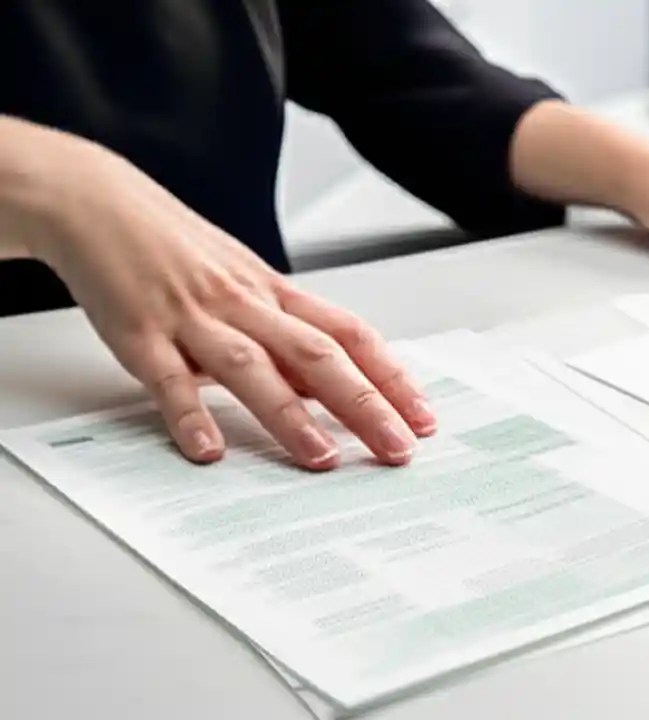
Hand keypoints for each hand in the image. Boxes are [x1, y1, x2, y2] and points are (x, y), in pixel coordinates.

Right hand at [9, 120, 432, 469]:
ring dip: (290, 415)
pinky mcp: (139, 332)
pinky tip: (208, 449)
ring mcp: (192, 317)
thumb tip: (331, 387)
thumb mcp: (244, 286)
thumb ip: (284, 337)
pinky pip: (166, 378)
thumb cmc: (177, 250)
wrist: (96, 201)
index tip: (422, 416)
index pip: (349, 334)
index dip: (390, 376)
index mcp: (274, 294)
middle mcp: (244, 304)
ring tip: (322, 459)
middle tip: (398, 448)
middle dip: (363, 404)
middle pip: (316, 354)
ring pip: (252, 367)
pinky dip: (189, 414)